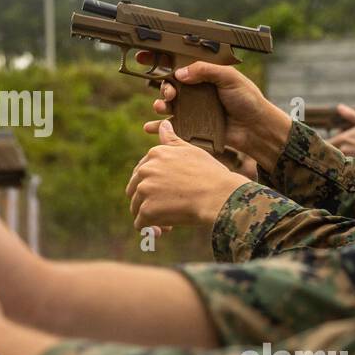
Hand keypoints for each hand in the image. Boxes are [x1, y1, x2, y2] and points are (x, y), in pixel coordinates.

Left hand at [126, 119, 250, 229]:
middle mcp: (146, 170)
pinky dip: (151, 229)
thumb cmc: (210, 174)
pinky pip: (140, 225)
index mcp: (155, 154)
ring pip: (136, 208)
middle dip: (149, 201)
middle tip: (170, 208)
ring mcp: (145, 190)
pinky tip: (167, 229)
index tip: (171, 192)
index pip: (142, 173)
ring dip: (151, 217)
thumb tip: (163, 125)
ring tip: (171, 221)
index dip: (155, 186)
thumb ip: (172, 140)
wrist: (219, 196)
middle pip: (135, 190)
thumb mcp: (191, 151)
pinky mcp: (147, 210)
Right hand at [139, 52, 292, 170]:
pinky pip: (171, 125)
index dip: (161, 58)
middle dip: (163, 85)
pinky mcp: (191, 126)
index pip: (179, 62)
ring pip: (167, 103)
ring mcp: (192, 108)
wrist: (256, 129)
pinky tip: (149, 127)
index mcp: (204, 73)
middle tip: (169, 92)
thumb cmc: (248, 100)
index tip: (144, 56)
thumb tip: (179, 73)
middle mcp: (196, 89)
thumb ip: (206, 70)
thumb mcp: (229, 77)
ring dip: (160, 104)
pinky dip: (157, 125)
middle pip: (169, 83)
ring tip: (163, 106)